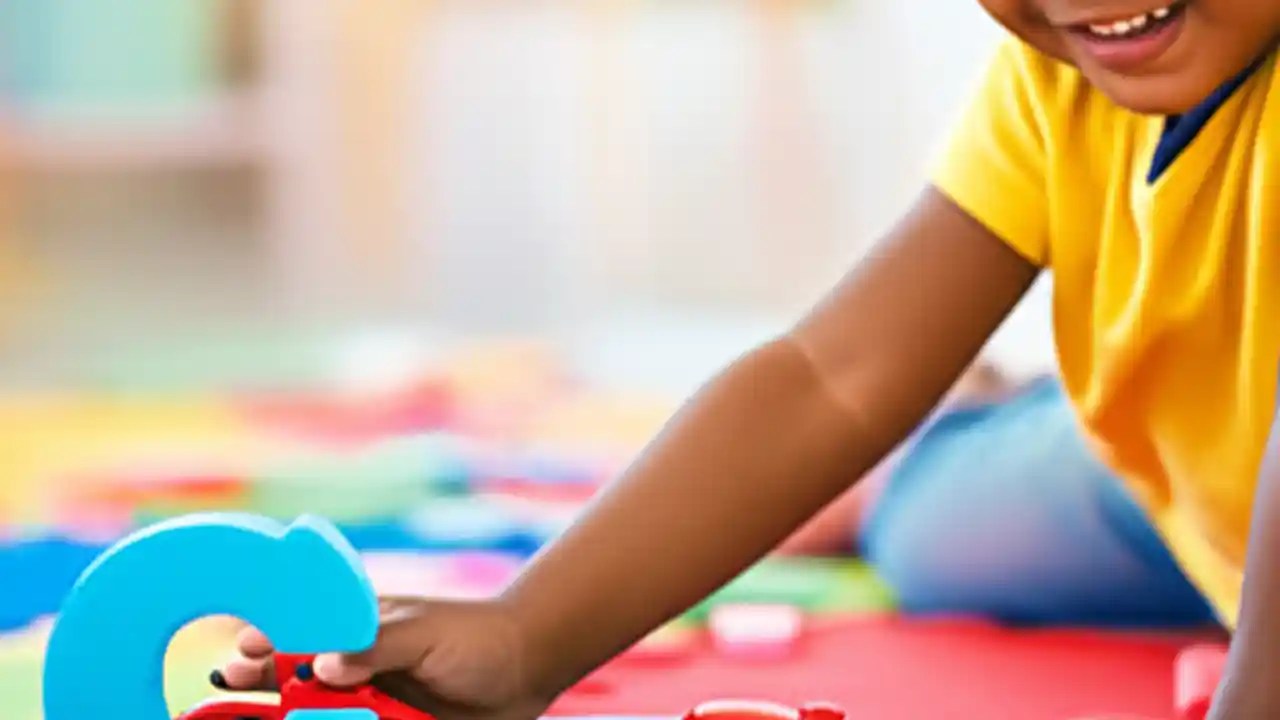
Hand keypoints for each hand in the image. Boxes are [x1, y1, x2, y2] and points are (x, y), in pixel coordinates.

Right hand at [217, 597, 551, 719]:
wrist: (530, 668)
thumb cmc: (478, 636)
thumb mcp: (426, 631)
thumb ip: (375, 645)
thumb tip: (324, 664)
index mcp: (355, 631)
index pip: (295, 635)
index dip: (262, 648)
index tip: (240, 658)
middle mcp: (352, 670)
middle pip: (288, 686)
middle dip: (251, 697)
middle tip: (215, 703)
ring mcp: (367, 705)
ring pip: (310, 717)